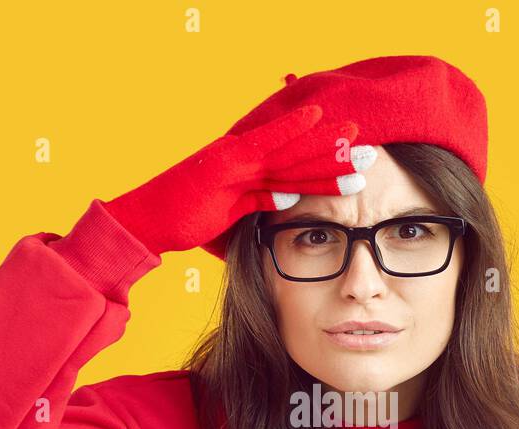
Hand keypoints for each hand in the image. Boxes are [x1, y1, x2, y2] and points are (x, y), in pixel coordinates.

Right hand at [104, 104, 376, 256]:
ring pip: (290, 150)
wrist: (146, 220)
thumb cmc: (183, 219)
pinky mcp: (226, 164)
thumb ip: (255, 205)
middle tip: (372, 148)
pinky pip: (263, 147)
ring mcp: (237, 160)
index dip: (327, 162)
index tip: (357, 161)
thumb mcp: (230, 216)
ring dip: (324, 144)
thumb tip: (285, 207)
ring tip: (356, 140)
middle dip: (336, 152)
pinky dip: (288, 130)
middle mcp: (245, 159)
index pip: (295, 166)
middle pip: (300, 155)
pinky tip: (314, 119)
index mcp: (248, 171)